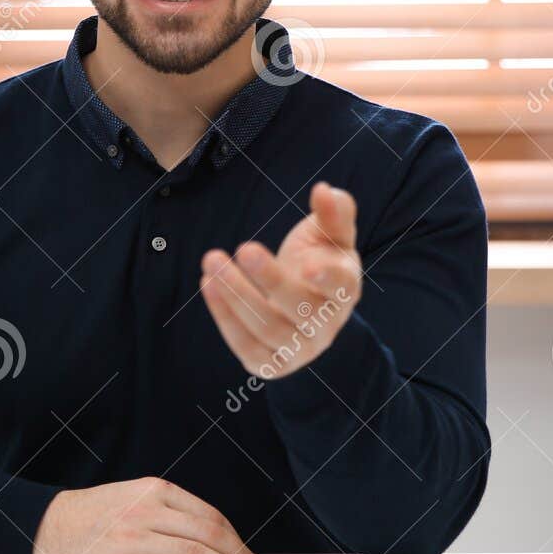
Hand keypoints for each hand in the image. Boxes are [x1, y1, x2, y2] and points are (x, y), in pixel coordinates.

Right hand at [31, 477, 271, 553]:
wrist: (45, 529)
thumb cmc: (94, 517)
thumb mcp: (135, 500)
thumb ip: (172, 516)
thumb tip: (219, 547)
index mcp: (153, 490)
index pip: (210, 517)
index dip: (238, 542)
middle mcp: (144, 511)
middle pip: (207, 536)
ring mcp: (130, 540)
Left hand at [200, 180, 361, 378]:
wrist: (306, 310)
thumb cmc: (319, 262)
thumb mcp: (331, 236)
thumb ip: (333, 212)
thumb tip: (324, 190)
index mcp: (345, 291)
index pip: (342, 287)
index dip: (328, 277)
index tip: (308, 264)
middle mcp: (326, 326)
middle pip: (299, 309)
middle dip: (271, 280)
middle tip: (245, 249)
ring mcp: (299, 349)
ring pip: (268, 328)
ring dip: (237, 295)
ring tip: (212, 262)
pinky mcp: (272, 363)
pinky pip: (246, 346)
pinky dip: (224, 317)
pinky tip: (207, 284)